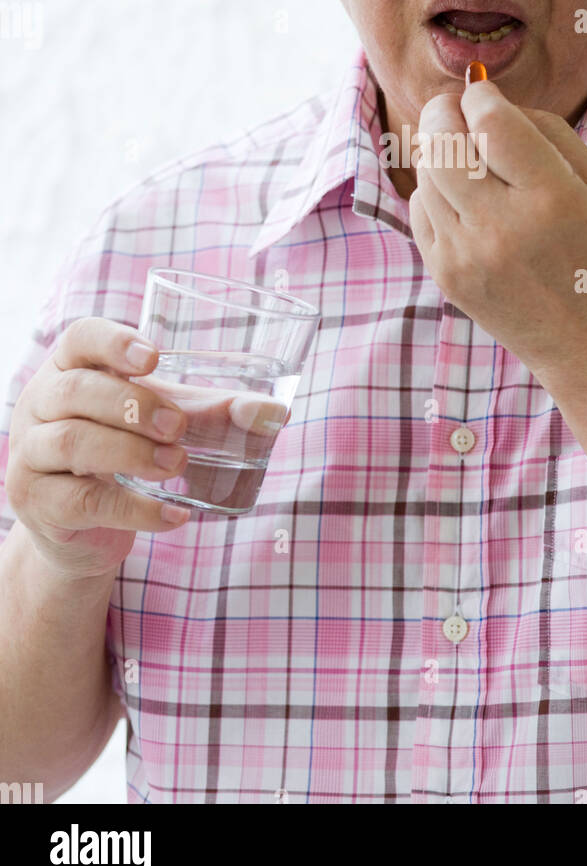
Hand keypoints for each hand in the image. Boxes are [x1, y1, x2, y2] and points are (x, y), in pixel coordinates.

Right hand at [6, 317, 193, 579]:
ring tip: (177, 465)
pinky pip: (81, 501)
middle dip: (133, 406)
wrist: (83, 528)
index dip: (113, 342)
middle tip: (179, 428)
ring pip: (72, 442)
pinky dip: (133, 508)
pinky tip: (172, 513)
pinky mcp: (37, 502)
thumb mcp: (166, 422)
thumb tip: (276, 412)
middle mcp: (40, 403)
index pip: (81, 337)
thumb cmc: (126, 452)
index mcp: (70, 366)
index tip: (154, 357)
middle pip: (76, 390)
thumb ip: (215, 412)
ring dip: (131, 453)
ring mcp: (30, 453)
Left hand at [408, 78, 586, 405]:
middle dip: (443, 111)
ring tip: (466, 155)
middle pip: (442, 142)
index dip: (481, 96)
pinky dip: (434, 191)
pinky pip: (420, 210)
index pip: (491, 122)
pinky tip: (463, 198)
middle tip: (454, 107)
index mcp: (552, 200)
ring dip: (438, 151)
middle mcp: (502, 228)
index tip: (484, 93)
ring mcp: (467, 256)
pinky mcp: (446, 277)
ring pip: (425, 174)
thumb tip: (488, 99)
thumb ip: (546, 132)